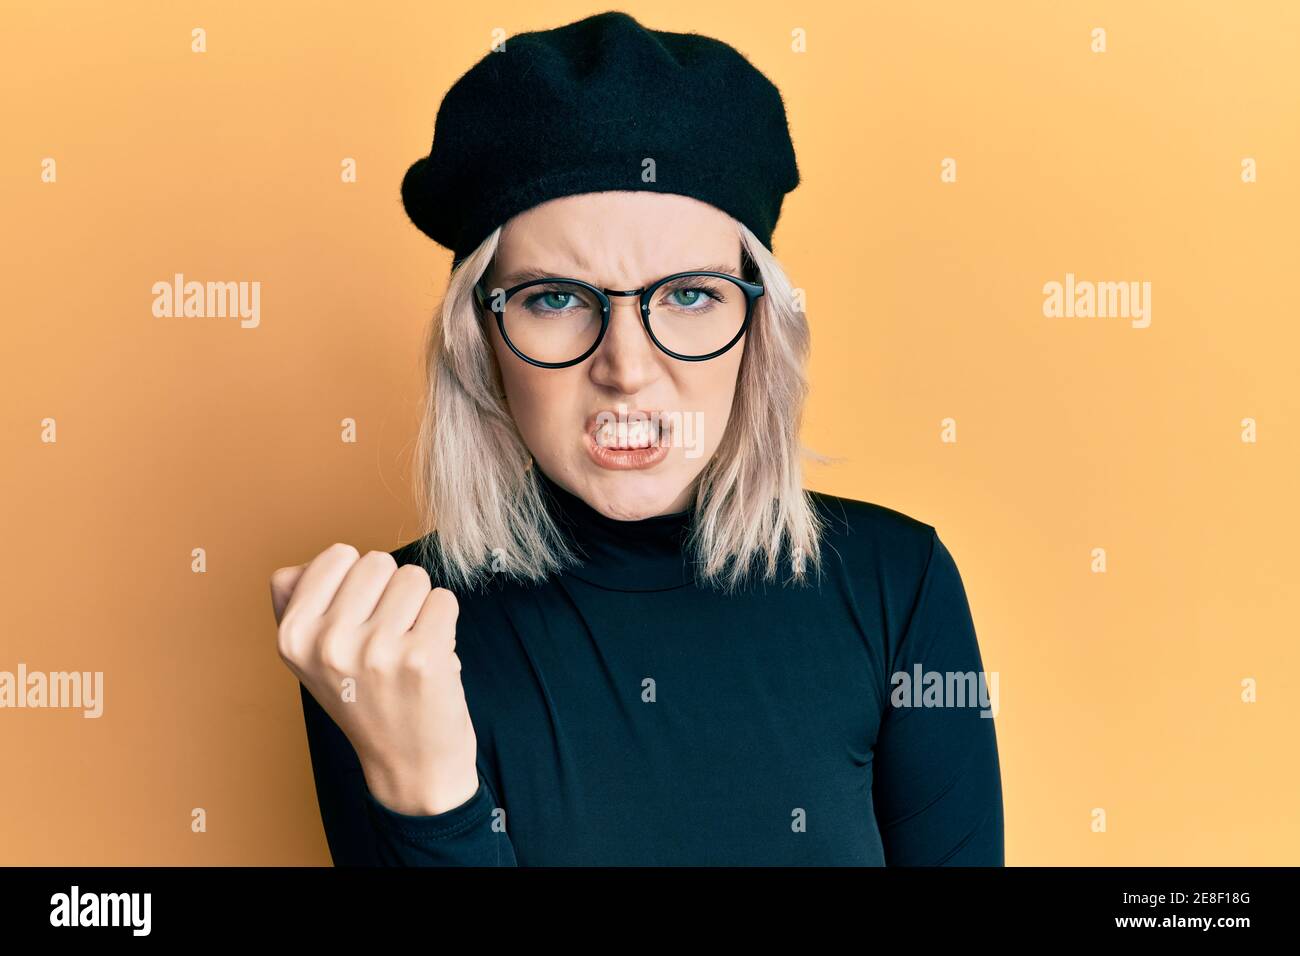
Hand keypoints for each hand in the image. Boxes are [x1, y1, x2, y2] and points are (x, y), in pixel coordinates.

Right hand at [271, 544, 479, 815]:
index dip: (357, 580)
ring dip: (419, 606)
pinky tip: (431, 655)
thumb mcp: (311, 656)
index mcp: (292, 636)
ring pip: (414, 576)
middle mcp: (327, 643)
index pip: (336, 555)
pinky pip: (443, 599)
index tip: (358, 618)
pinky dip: (444, 622)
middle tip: (387, 636)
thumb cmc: (365, 698)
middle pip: (377, 561)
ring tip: (407, 647)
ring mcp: (375, 650)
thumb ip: (300, 603)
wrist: (408, 765)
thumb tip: (306, 564)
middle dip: (390, 590)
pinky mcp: (422, 657)